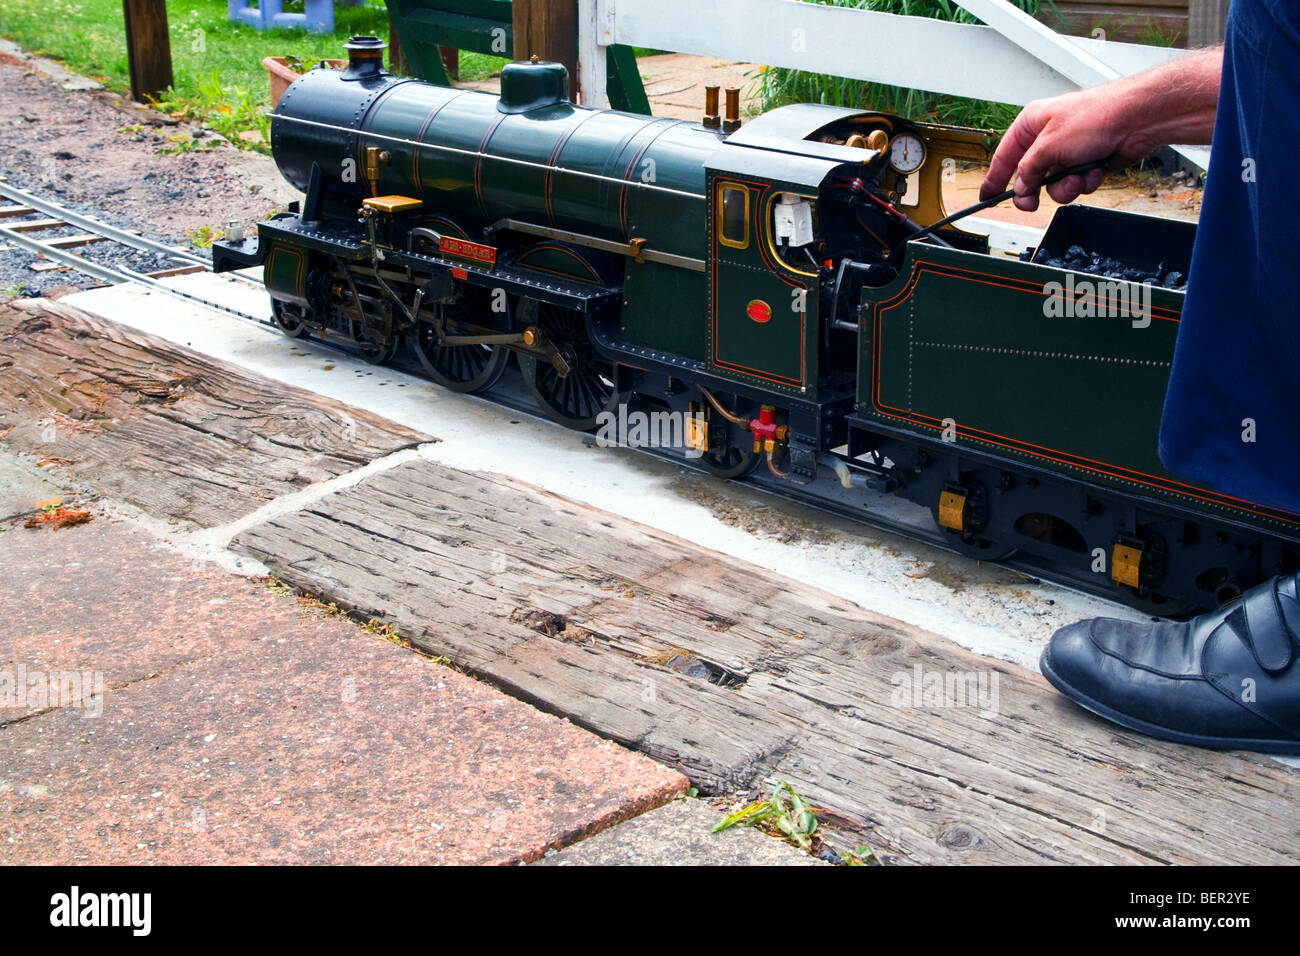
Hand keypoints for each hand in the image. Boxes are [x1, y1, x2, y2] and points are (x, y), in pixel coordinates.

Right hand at [982, 88, 1137, 210]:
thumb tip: (1021, 188)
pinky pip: (1075, 184)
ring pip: (1054, 185)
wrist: (1137, 119)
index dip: (994, 179)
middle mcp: (1048, 139)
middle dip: (1036, 189)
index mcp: (1031, 125)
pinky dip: (1085, 181)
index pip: (1004, 157)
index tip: (986, 198)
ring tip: (1078, 175)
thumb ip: (1028, 171)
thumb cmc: (1097, 116)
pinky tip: (1095, 168)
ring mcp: (1068, 152)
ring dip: (1066, 186)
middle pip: (1029, 177)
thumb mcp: (1049, 146)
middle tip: (1032, 203)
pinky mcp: (1086, 163)